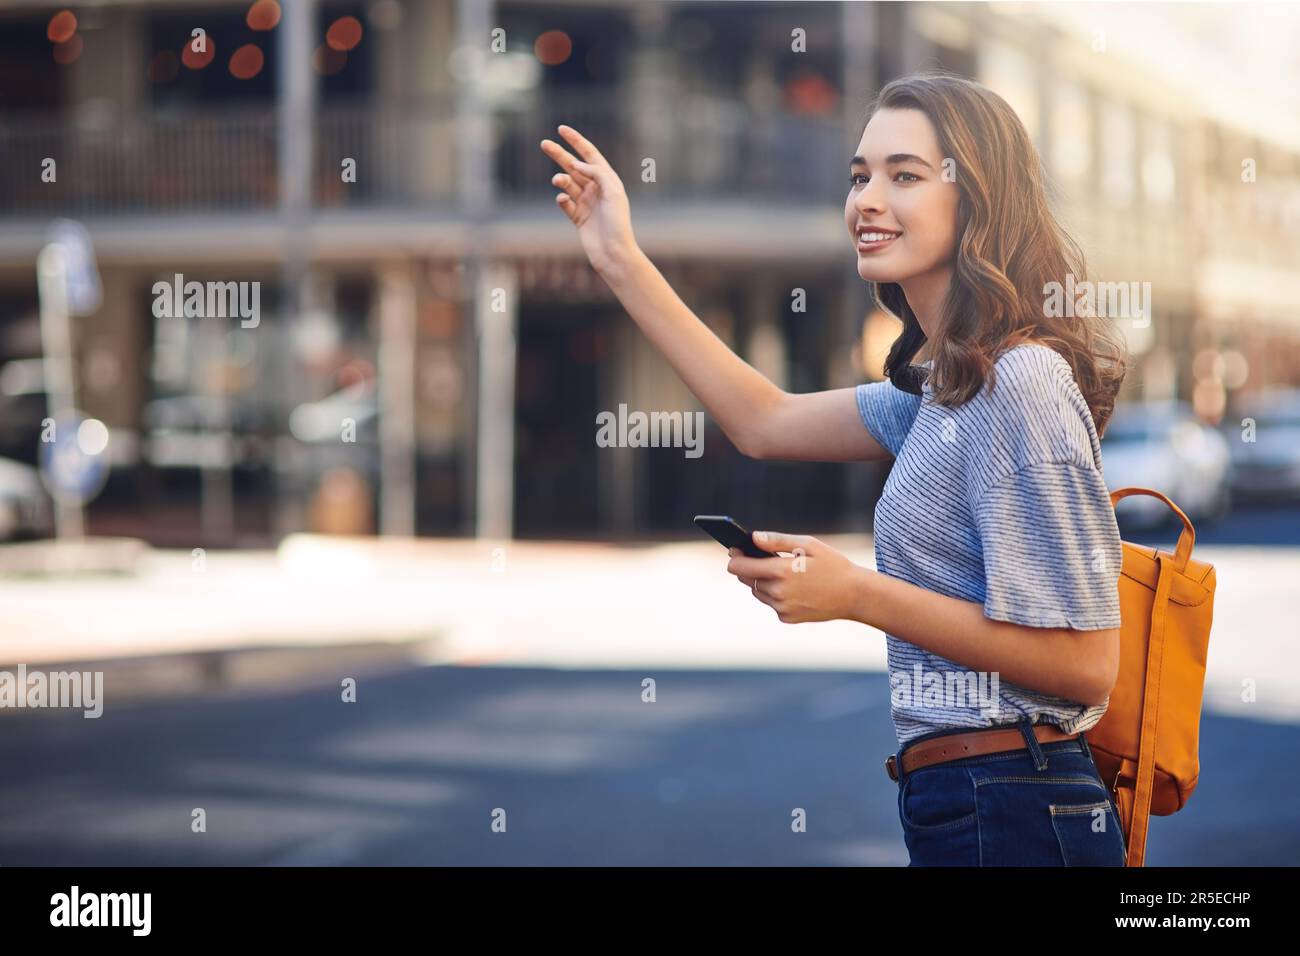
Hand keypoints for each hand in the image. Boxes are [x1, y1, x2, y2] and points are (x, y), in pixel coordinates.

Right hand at [540, 125, 639, 279]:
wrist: (613, 252)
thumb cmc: (617, 223)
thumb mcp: (612, 192)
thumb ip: (596, 173)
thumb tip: (576, 163)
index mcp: (608, 180)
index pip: (590, 155)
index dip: (576, 141)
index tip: (561, 129)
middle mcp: (597, 189)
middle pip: (574, 166)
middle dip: (559, 155)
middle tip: (544, 144)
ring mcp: (586, 203)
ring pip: (568, 184)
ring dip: (561, 179)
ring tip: (558, 180)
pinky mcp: (578, 218)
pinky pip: (565, 203)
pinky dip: (561, 199)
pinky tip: (562, 200)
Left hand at [726, 531, 868, 624]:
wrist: (854, 595)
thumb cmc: (832, 565)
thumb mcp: (808, 545)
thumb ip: (777, 541)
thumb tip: (753, 537)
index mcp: (781, 571)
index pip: (740, 567)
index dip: (734, 557)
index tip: (734, 549)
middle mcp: (777, 592)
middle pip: (746, 578)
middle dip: (749, 567)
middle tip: (758, 557)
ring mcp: (781, 607)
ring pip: (757, 591)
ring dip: (761, 581)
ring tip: (780, 571)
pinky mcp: (786, 618)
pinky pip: (771, 603)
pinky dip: (774, 594)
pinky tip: (791, 586)